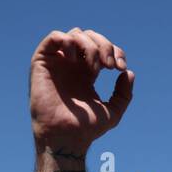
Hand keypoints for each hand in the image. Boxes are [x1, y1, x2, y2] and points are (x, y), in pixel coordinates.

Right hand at [29, 28, 133, 149]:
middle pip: (90, 36)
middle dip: (104, 45)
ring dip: (90, 46)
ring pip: (75, 34)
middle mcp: (72, 65)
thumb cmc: (86, 129)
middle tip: (109, 66)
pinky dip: (68, 41)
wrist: (66, 137)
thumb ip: (123, 94)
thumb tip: (128, 73)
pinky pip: (54, 37)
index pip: (102, 48)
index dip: (115, 51)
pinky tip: (75, 60)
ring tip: (95, 67)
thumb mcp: (113, 112)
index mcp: (87, 73)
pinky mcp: (43, 62)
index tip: (120, 68)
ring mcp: (58, 62)